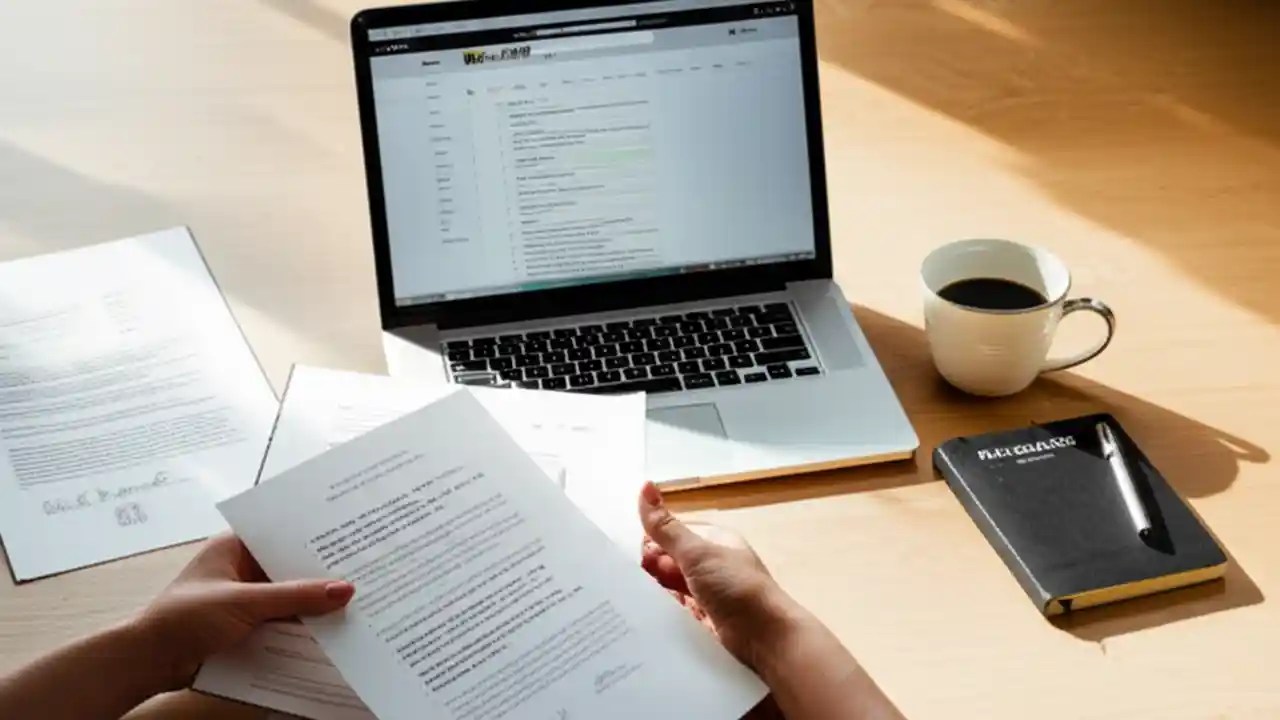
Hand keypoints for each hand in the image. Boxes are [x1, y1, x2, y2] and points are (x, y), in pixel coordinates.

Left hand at [134, 532, 354, 689]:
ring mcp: (246, 600)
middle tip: (364, 571)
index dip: (313, 536)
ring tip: (358, 601)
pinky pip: (283, 622)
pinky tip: (332, 630)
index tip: (350, 536)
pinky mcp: (248, 627)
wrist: (149, 663)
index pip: (282, 534)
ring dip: (314, 604)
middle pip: (290, 568)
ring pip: (290, 598)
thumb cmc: (184, 619)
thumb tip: (344, 589)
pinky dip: (302, 627)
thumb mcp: (243, 602)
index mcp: (235, 548)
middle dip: (321, 574)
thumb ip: (295, 596)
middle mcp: (243, 570)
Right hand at [637, 482, 788, 667]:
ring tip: (643, 602)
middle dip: (653, 570)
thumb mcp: (697, 552)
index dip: (653, 544)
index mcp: (713, 540)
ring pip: (671, 587)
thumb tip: (646, 486)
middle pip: (669, 561)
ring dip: (657, 591)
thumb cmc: (735, 586)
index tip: (643, 560)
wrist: (765, 637)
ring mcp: (708, 593)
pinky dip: (665, 612)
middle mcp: (711, 564)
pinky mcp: (705, 619)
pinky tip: (652, 618)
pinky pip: (677, 610)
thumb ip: (666, 527)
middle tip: (646, 583)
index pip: (672, 534)